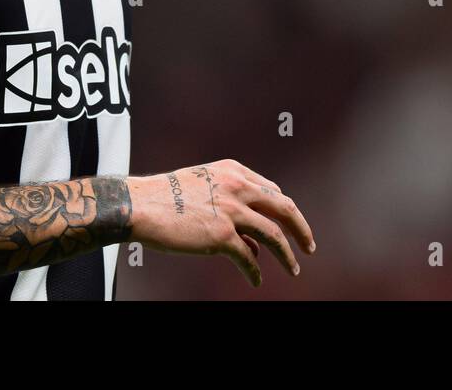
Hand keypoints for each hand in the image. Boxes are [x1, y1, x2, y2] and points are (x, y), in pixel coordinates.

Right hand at [126, 159, 315, 286]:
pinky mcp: (222, 235)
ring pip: (274, 235)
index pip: (272, 190)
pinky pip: (248, 257)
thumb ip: (231, 207)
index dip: (284, 209)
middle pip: (284, 208)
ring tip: (294, 269)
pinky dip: (255, 271)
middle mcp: (238, 186)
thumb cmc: (166, 197)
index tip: (291, 223)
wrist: (141, 204)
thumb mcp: (204, 187)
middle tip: (310, 245)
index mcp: (234, 171)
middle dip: (301, 229)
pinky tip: (256, 280)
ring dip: (287, 255)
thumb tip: (255, 243)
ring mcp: (232, 210)